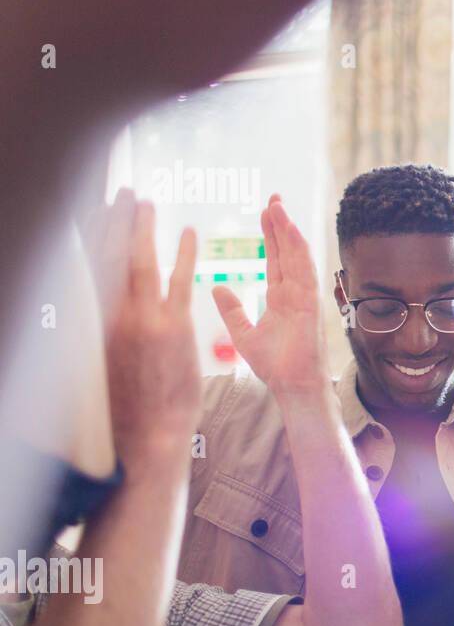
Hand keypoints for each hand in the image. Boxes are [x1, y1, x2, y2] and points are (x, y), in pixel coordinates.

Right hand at [93, 190, 200, 468]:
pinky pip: (180, 283)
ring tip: (142, 202)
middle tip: (118, 193)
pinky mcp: (174, 328)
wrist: (150, 432)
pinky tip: (190, 233)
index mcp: (97, 324)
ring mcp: (144, 321)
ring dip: (139, 230)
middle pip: (107, 258)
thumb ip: (109, 327)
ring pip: (137, 264)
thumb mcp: (108, 360)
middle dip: (111, 222)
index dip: (94, 238)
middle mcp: (114, 318)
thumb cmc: (131, 401)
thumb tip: (106, 306)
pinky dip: (184, 255)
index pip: (92, 270)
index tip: (97, 212)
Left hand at [213, 196, 329, 398]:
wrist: (292, 387)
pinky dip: (298, 249)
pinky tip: (291, 230)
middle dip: (279, 224)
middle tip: (273, 198)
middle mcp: (293, 293)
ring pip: (295, 255)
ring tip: (276, 205)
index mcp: (279, 298)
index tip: (265, 212)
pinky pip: (304, 270)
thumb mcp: (243, 334)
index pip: (274, 259)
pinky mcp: (309, 303)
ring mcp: (304, 296)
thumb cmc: (275, 366)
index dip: (270, 235)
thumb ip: (232, 310)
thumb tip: (218, 287)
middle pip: (286, 251)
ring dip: (287, 229)